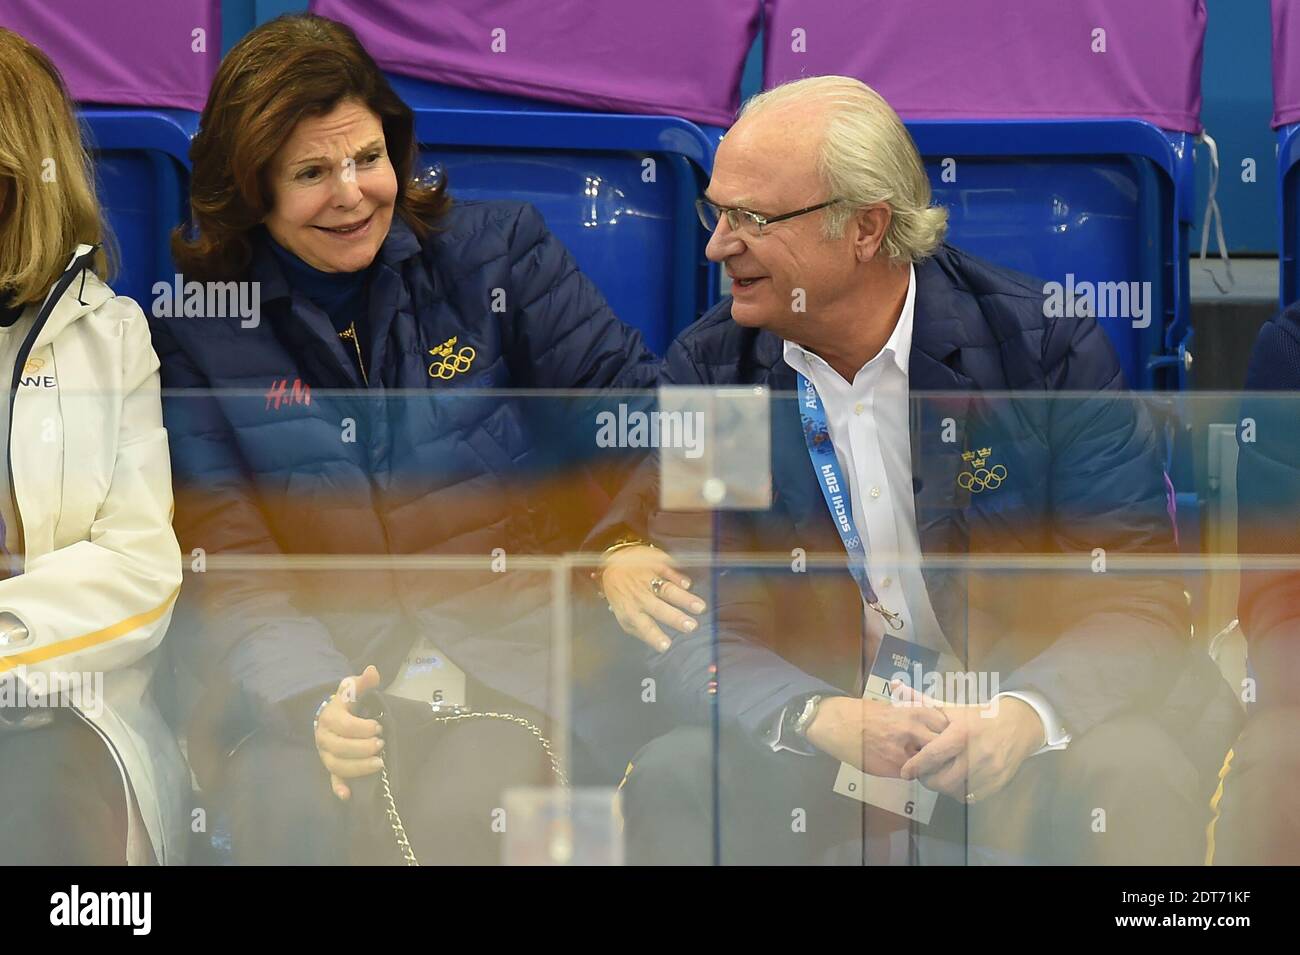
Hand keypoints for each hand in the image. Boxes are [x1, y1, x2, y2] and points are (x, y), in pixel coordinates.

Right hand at [314, 665, 384, 800]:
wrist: (329, 716)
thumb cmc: (346, 703)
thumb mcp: (353, 689)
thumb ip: (362, 682)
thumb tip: (373, 671)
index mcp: (330, 717)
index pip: (345, 725)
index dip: (363, 728)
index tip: (378, 726)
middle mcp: (324, 737)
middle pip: (340, 748)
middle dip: (363, 748)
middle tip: (381, 744)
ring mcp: (326, 754)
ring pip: (337, 765)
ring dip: (358, 767)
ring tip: (379, 764)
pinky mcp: (330, 767)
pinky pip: (331, 780)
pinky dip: (338, 788)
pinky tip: (348, 795)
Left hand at [601, 545, 704, 652]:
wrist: (611, 565)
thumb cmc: (623, 595)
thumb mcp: (624, 615)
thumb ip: (640, 629)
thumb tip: (662, 645)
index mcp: (631, 612)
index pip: (644, 626)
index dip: (654, 636)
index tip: (666, 645)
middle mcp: (639, 596)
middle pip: (659, 608)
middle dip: (675, 618)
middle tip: (691, 626)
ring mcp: (647, 580)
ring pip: (666, 589)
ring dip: (683, 598)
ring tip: (699, 607)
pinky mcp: (654, 564)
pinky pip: (666, 571)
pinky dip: (677, 577)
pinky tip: (687, 584)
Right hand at [804, 694, 948, 776]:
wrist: (837, 725)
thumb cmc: (863, 713)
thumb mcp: (892, 707)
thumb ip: (913, 717)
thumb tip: (932, 726)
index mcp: (913, 712)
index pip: (945, 725)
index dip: (947, 731)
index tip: (946, 735)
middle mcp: (911, 731)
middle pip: (942, 746)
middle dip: (943, 750)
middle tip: (941, 753)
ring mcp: (902, 752)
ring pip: (928, 763)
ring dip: (928, 764)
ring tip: (924, 762)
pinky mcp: (891, 769)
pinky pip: (911, 774)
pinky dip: (911, 772)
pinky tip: (906, 768)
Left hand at [897, 690, 1044, 802]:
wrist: (1018, 725)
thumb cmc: (978, 716)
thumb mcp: (952, 708)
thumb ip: (921, 702)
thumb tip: (894, 686)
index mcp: (962, 732)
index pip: (933, 755)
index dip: (915, 766)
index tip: (905, 772)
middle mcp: (976, 754)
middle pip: (942, 779)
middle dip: (927, 779)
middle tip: (922, 773)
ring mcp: (989, 771)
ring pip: (954, 790)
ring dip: (942, 786)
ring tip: (939, 775)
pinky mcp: (997, 784)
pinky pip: (969, 796)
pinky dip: (958, 790)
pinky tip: (956, 779)